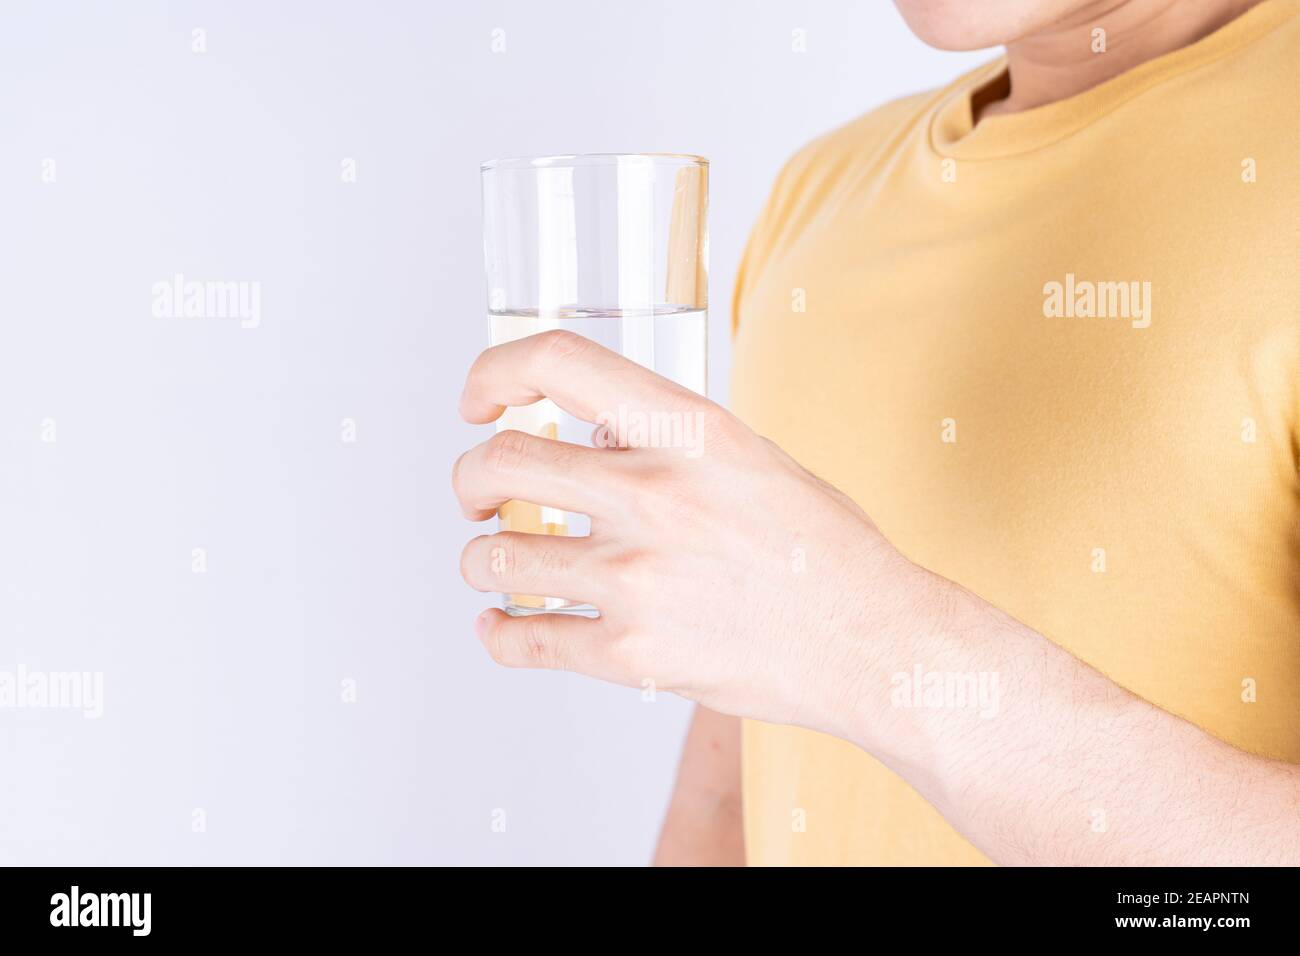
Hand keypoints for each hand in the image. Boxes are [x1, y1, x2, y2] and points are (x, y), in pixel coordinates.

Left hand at [452, 330, 936, 737]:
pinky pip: (522, 641)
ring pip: (495, 556)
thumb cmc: (826, 550)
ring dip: (480, 557)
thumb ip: (669, 440)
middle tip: (476, 496)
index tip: (478, 400)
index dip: (494, 372)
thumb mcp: (753, 459)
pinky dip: (496, 633)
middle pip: (501, 464)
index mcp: (689, 431)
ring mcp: (636, 579)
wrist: (875, 645)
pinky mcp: (631, 655)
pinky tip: (500, 625)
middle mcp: (653, 496)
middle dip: (469, 479)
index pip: (558, 364)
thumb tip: (591, 436)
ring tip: (495, 562)